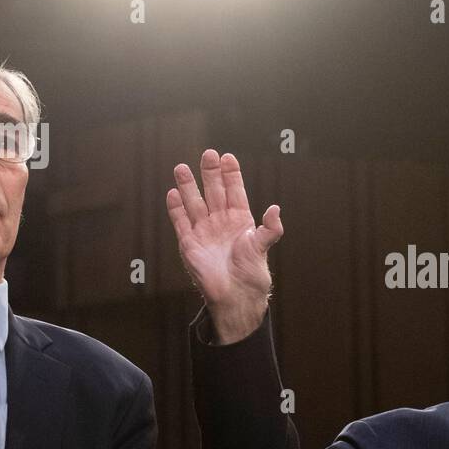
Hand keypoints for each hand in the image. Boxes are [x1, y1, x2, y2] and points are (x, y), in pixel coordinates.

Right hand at [167, 150, 282, 344]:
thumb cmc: (251, 272)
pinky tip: (172, 193)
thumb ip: (271, 228)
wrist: (235, 295)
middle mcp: (221, 222)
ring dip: (188, 186)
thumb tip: (275, 209)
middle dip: (210, 173)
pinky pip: (181, 222)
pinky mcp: (189, 243)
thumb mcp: (263, 246)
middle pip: (214, 192)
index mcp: (240, 220)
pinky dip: (176, 208)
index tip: (228, 157)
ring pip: (194, 203)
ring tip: (182, 167)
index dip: (231, 175)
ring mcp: (204, 231)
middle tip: (208, 154)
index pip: (235, 191)